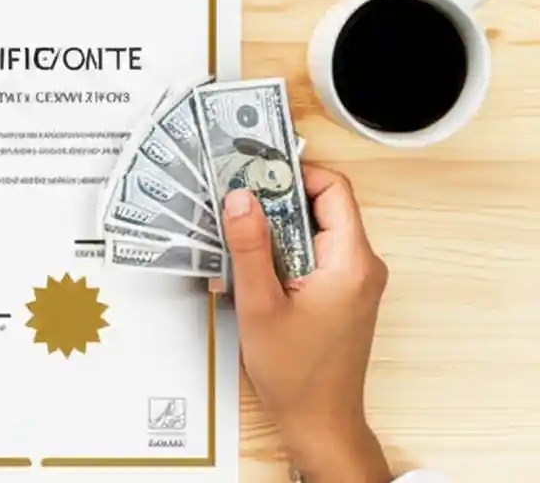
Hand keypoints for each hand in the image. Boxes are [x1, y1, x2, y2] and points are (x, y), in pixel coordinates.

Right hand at [224, 165, 390, 482]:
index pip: (333, 189)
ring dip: (272, 233)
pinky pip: (310, 256)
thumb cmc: (297, 375)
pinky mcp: (340, 294)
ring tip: (235, 243)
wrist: (319, 422)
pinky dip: (279, 256)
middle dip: (274, 203)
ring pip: (310, 233)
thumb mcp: (261, 305)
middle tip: (234, 203)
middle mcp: (360, 266)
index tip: (255, 171)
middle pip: (319, 208)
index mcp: (351, 262)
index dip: (294, 173)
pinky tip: (249, 273)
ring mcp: (352, 281)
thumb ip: (249, 247)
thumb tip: (239, 198)